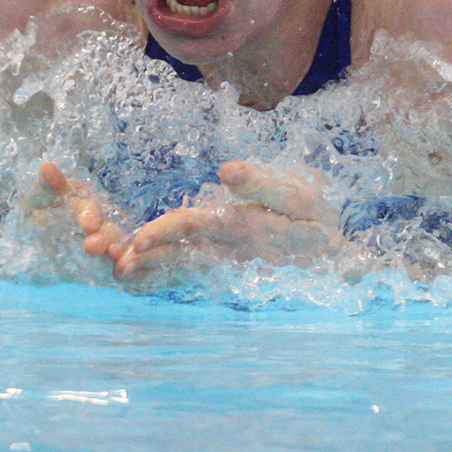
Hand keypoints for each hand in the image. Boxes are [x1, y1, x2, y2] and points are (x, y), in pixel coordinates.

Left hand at [22, 161, 129, 260]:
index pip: (92, 206)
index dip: (91, 214)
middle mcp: (98, 223)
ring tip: (115, 261)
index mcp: (82, 203)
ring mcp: (105, 244)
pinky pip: (125, 264)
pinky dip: (127, 267)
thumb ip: (44, 188)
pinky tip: (121, 272)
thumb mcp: (34, 205)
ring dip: (120, 252)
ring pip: (120, 245)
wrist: (25, 256)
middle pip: (109, 227)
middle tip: (94, 246)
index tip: (86, 224)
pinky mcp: (107, 264)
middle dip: (104, 236)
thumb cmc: (31, 223)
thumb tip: (47, 165)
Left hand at [113, 160, 341, 280]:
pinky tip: (139, 281)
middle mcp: (231, 253)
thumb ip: (264, 184)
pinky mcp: (229, 270)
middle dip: (146, 258)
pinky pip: (192, 276)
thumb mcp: (302, 196)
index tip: (136, 241)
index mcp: (246, 229)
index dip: (166, 232)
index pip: (198, 228)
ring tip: (118, 275)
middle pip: (179, 254)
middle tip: (111, 263)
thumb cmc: (319, 219)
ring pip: (183, 269)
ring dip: (150, 271)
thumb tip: (226, 170)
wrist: (340, 259)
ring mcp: (230, 266)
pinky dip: (164, 278)